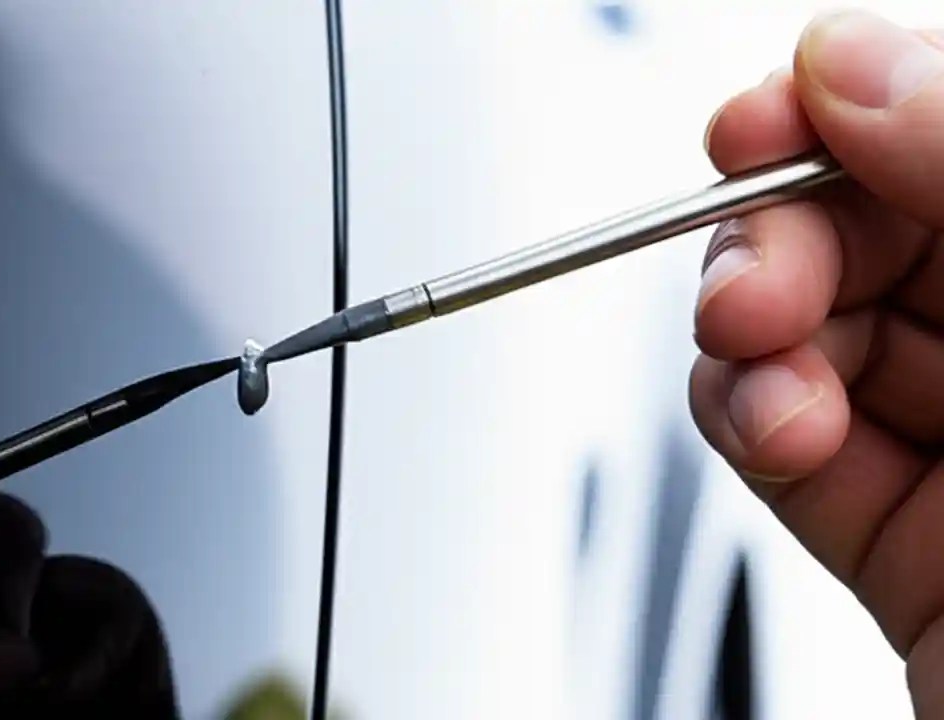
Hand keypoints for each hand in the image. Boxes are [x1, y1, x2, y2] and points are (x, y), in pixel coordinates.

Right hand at [689, 10, 943, 716]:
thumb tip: (859, 66)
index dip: (865, 103)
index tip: (783, 113)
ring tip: (765, 373)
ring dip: (754, 340)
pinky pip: (791, 442)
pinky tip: (775, 430)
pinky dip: (751, 421)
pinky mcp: (908, 538)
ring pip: (815, 330)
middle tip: (754, 278)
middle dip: (784, 234)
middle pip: (874, 226)